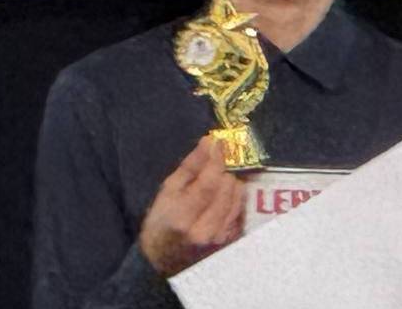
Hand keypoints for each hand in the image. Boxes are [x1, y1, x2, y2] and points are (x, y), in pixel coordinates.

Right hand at [138, 135, 245, 276]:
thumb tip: (209, 142)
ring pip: (238, 196)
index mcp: (183, 217)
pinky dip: (233, 198)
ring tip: (214, 184)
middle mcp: (205, 230)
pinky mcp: (230, 240)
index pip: (209, 182)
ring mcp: (220, 238)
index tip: (219, 143)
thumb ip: (190, 167)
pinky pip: (240, 208)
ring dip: (229, 184)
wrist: (164, 260)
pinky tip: (221, 198)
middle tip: (211, 169)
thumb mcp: (167, 192)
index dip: (217, 160)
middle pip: (227, 187)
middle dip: (221, 172)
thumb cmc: (160, 223)